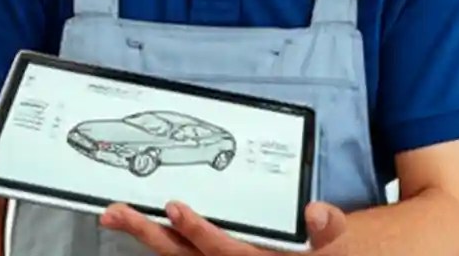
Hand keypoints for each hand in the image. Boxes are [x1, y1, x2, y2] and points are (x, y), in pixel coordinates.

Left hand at [100, 200, 347, 254]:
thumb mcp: (341, 246)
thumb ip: (331, 230)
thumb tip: (315, 212)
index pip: (224, 252)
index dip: (198, 231)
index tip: (173, 207)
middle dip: (149, 235)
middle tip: (116, 213)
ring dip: (147, 239)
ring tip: (116, 216)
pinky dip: (164, 247)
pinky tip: (142, 229)